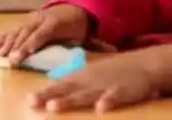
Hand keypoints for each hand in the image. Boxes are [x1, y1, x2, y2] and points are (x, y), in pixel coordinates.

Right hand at [0, 4, 89, 64]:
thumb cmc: (76, 27)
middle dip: (16, 47)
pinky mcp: (26, 20)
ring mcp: (31, 18)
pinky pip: (14, 28)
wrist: (74, 7)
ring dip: (7, 42)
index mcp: (53, 23)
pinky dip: (4, 35)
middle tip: (9, 60)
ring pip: (17, 30)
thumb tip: (67, 59)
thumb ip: (70, 45)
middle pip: (25, 34)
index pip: (39, 35)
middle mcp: (40, 19)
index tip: (22, 56)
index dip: (30, 45)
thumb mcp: (77, 36)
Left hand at [28, 52, 159, 112]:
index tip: (28, 100)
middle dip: (49, 96)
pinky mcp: (123, 91)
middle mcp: (90, 81)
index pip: (59, 85)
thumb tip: (53, 90)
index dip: (44, 92)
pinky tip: (100, 108)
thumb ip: (73, 82)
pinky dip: (108, 101)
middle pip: (66, 90)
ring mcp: (106, 86)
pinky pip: (115, 97)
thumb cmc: (112, 72)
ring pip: (86, 94)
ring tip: (54, 107)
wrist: (143, 64)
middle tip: (32, 103)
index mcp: (81, 77)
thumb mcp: (90, 74)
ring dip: (70, 100)